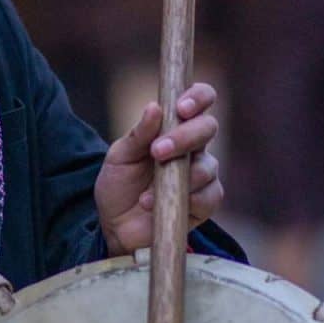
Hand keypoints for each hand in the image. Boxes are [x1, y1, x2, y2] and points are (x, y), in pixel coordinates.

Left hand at [95, 83, 221, 257]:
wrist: (115, 225)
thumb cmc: (120, 184)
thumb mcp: (120, 156)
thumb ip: (138, 134)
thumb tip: (154, 107)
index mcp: (175, 127)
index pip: (200, 100)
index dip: (198, 97)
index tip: (180, 108)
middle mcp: (194, 148)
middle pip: (208, 127)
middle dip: (185, 136)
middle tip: (158, 151)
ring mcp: (202, 175)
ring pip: (209, 165)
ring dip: (180, 174)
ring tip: (147, 192)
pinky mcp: (204, 204)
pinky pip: (209, 197)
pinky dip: (185, 200)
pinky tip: (156, 205)